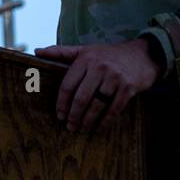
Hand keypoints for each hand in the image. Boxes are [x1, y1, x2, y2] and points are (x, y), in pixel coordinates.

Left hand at [34, 39, 160, 132]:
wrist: (143, 55)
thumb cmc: (109, 55)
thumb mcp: (86, 50)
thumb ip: (61, 52)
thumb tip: (36, 51)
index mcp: (86, 58)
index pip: (68, 85)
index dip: (62, 103)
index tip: (59, 115)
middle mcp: (99, 67)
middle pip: (81, 98)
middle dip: (73, 116)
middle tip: (69, 126)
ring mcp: (115, 78)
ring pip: (96, 106)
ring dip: (87, 121)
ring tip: (81, 129)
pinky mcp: (128, 88)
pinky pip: (113, 110)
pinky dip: (104, 122)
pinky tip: (98, 128)